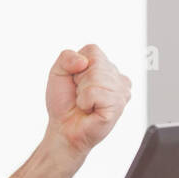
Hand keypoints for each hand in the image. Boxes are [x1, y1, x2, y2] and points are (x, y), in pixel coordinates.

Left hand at [45, 45, 131, 162]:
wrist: (63, 128)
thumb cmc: (64, 102)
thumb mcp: (58, 73)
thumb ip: (66, 58)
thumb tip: (83, 61)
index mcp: (105, 66)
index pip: (92, 50)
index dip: (76, 66)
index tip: (75, 81)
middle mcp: (116, 76)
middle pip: (95, 64)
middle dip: (79, 80)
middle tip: (80, 95)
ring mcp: (120, 91)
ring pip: (96, 78)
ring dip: (82, 93)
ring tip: (85, 103)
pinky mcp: (118, 105)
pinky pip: (95, 92)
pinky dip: (85, 102)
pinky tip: (90, 109)